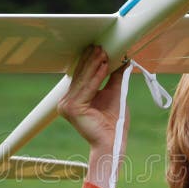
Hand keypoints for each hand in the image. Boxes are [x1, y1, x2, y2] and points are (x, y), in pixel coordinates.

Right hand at [58, 45, 128, 186]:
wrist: (113, 141)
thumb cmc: (113, 122)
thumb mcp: (115, 93)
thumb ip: (114, 78)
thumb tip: (122, 61)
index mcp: (73, 98)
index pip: (81, 76)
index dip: (90, 61)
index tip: (99, 47)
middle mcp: (66, 102)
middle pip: (81, 76)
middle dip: (92, 60)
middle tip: (100, 46)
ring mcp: (66, 106)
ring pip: (84, 80)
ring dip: (94, 64)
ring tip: (103, 52)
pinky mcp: (71, 108)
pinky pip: (87, 88)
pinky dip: (97, 75)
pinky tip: (104, 65)